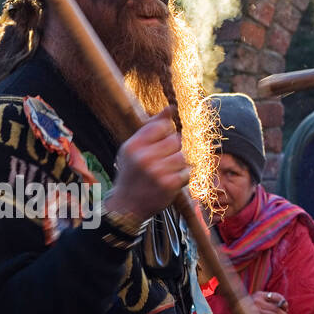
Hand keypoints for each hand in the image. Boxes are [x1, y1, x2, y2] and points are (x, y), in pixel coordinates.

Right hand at [106, 106, 188, 222]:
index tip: (158, 145)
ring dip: (177, 164)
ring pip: (182, 156)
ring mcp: (157, 172)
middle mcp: (144, 157)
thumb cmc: (132, 172)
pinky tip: (169, 181)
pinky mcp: (169, 185)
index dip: (165, 134)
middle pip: (175, 140)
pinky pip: (186, 172)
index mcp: (134, 145)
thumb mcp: (134, 148)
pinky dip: (181, 177)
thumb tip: (170, 108)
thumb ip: (151, 126)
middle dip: (172, 149)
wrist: (127, 206)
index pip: (162, 126)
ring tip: (165, 171)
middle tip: (162, 160)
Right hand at [250, 290, 291, 313]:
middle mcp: (257, 301)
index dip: (283, 302)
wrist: (234, 313)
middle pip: (276, 308)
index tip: (286, 308)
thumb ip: (269, 302)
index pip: (276, 296)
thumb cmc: (249, 308)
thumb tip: (284, 308)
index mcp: (259, 294)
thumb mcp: (258, 301)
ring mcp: (254, 310)